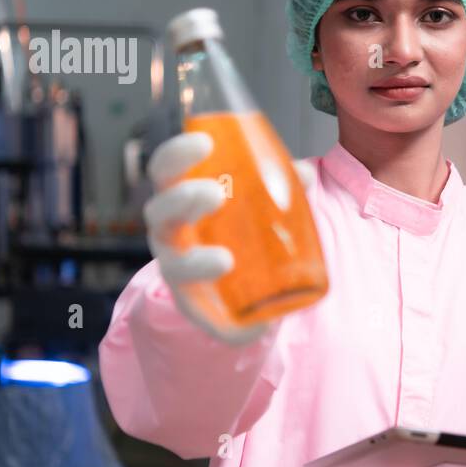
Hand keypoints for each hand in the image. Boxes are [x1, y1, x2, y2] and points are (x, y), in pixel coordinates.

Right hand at [143, 132, 265, 344]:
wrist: (245, 280)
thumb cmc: (242, 226)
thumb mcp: (263, 200)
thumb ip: (282, 185)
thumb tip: (306, 174)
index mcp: (182, 196)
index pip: (166, 169)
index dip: (177, 154)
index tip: (203, 143)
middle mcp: (171, 231)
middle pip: (160, 211)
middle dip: (182, 199)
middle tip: (213, 193)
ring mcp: (178, 269)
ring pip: (173, 265)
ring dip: (196, 261)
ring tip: (224, 260)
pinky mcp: (195, 306)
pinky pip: (202, 317)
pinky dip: (222, 321)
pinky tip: (256, 323)